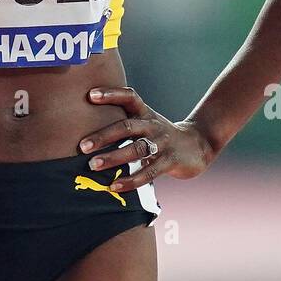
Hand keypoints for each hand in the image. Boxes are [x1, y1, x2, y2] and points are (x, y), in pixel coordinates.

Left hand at [78, 86, 213, 192]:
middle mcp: (152, 125)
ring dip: (113, 158)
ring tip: (93, 165)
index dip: (111, 94)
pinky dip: (130, 180)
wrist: (198, 145)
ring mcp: (162, 143)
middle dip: (103, 136)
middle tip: (82, 146)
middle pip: (127, 127)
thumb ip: (122, 122)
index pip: (129, 97)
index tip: (90, 95)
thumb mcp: (144, 121)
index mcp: (144, 112)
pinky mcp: (170, 161)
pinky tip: (114, 186)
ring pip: (136, 149)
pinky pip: (149, 172)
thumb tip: (86, 131)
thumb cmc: (159, 134)